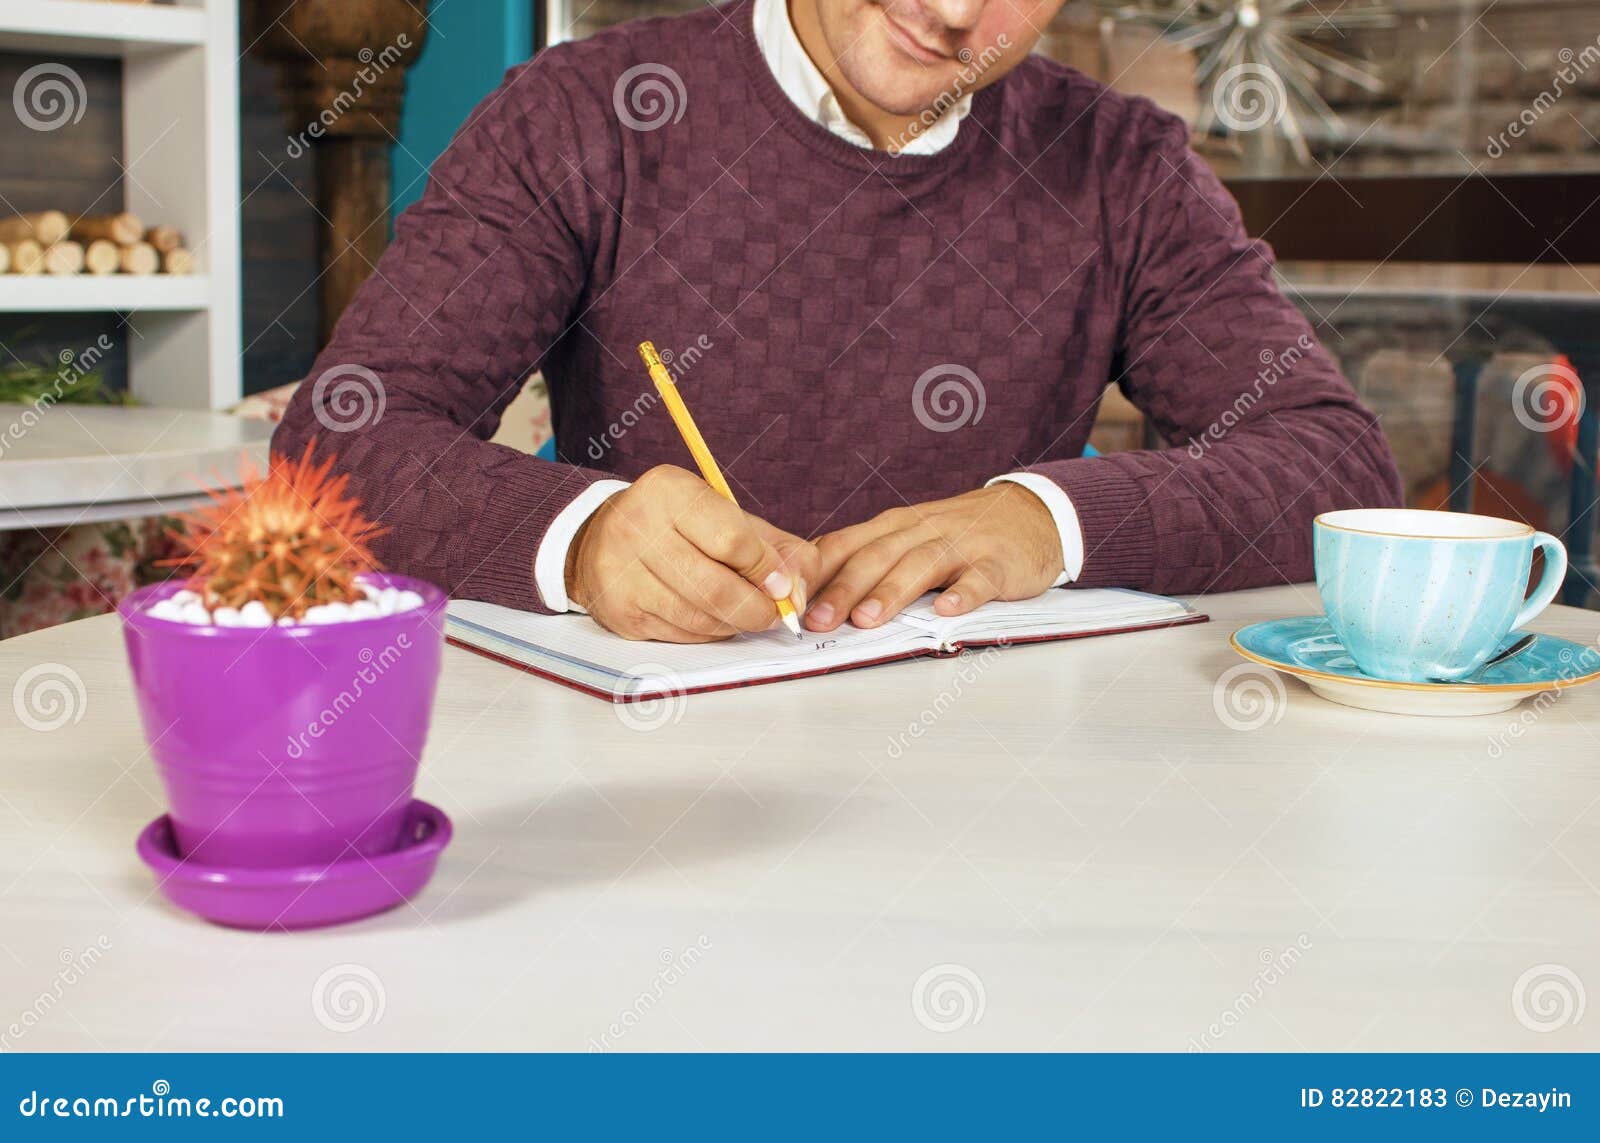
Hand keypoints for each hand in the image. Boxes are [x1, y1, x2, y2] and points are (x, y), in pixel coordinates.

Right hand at [565, 465, 817, 641]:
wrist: (602, 541)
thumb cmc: (679, 527)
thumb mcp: (726, 517)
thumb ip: (776, 547)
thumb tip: (800, 589)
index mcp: (669, 491)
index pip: (732, 541)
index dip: (767, 570)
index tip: (784, 586)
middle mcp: (637, 528)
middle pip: (717, 588)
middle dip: (758, 609)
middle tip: (775, 614)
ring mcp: (622, 573)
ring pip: (700, 618)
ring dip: (735, 624)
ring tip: (746, 614)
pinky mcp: (620, 611)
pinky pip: (681, 634)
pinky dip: (709, 633)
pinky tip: (713, 618)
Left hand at [805, 484, 1062, 631]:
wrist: (1030, 514)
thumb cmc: (957, 535)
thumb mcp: (907, 538)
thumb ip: (866, 560)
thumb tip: (810, 595)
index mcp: (892, 527)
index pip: (844, 545)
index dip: (814, 573)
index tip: (787, 600)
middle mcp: (921, 530)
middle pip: (876, 557)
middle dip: (843, 589)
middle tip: (816, 621)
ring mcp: (961, 545)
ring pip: (920, 566)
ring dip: (891, 592)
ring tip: (866, 620)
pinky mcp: (997, 563)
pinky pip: (978, 579)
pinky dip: (963, 594)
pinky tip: (946, 611)